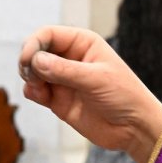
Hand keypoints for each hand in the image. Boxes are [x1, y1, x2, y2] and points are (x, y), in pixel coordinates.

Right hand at [18, 26, 161, 162]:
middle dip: (29, 62)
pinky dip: (32, 92)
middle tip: (34, 78)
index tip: (28, 60)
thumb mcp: (95, 79)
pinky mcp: (58, 100)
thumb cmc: (123, 96)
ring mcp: (63, 79)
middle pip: (36, 51)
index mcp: (82, 43)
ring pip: (33, 71)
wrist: (133, 128)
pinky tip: (40, 97)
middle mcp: (69, 58)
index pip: (48, 34)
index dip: (33, 44)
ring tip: (39, 90)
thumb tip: (35, 61)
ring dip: (29, 78)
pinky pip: (35, 91)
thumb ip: (64, 70)